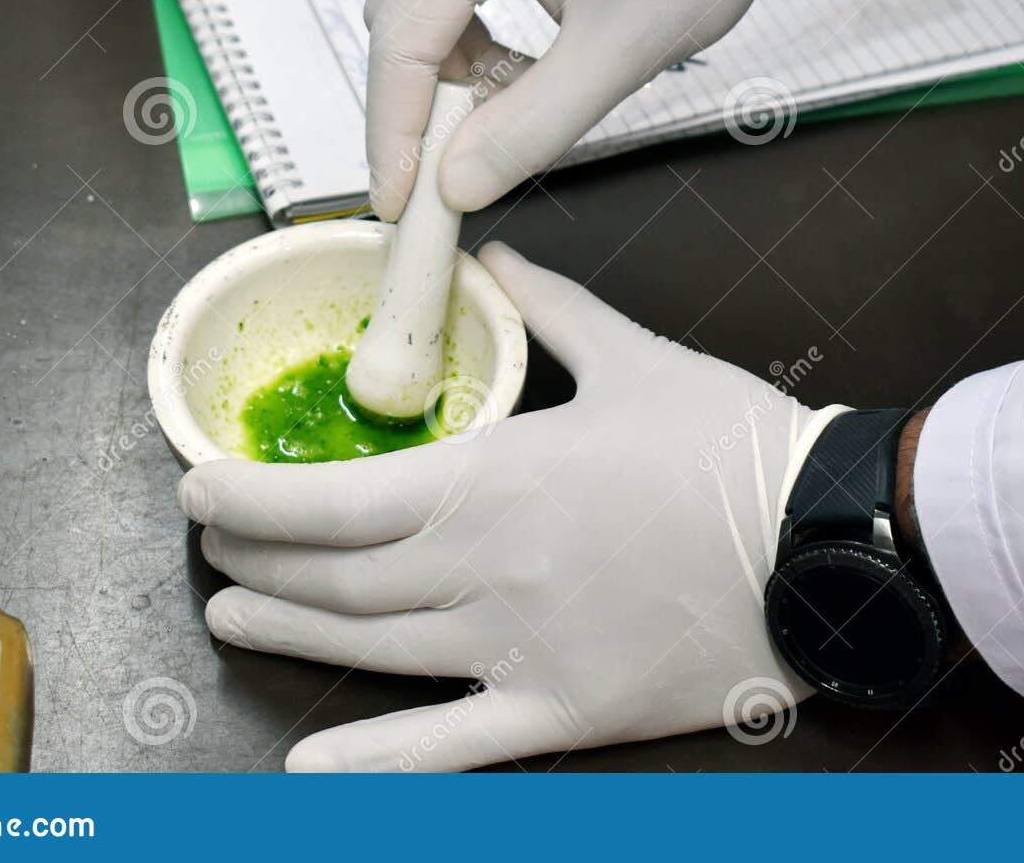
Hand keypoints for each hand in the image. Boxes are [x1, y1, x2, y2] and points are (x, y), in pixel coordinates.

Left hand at [178, 243, 821, 770]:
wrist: (824, 539)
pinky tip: (309, 769)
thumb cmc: (731, 445)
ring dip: (291, 630)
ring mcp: (520, 647)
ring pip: (373, 648)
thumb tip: (495, 254)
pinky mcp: (563, 708)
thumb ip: (550, 308)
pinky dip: (377, 765)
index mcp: (498, 479)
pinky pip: (453, 749)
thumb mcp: (636, 360)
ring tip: (234, 614)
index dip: (253, 499)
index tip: (200, 488)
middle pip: (338, 576)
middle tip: (214, 546)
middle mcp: (487, 569)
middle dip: (257, 558)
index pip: (337, 498)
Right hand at [364, 0, 880, 219]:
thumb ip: (530, 128)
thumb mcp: (620, 51)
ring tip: (521, 100)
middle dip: (426, 100)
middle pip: (397, 17)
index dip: (393, 135)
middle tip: (462, 166)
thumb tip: (457, 185)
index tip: (396, 206)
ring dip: (456, 65)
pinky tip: (527, 60)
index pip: (399, 41)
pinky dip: (476, 27)